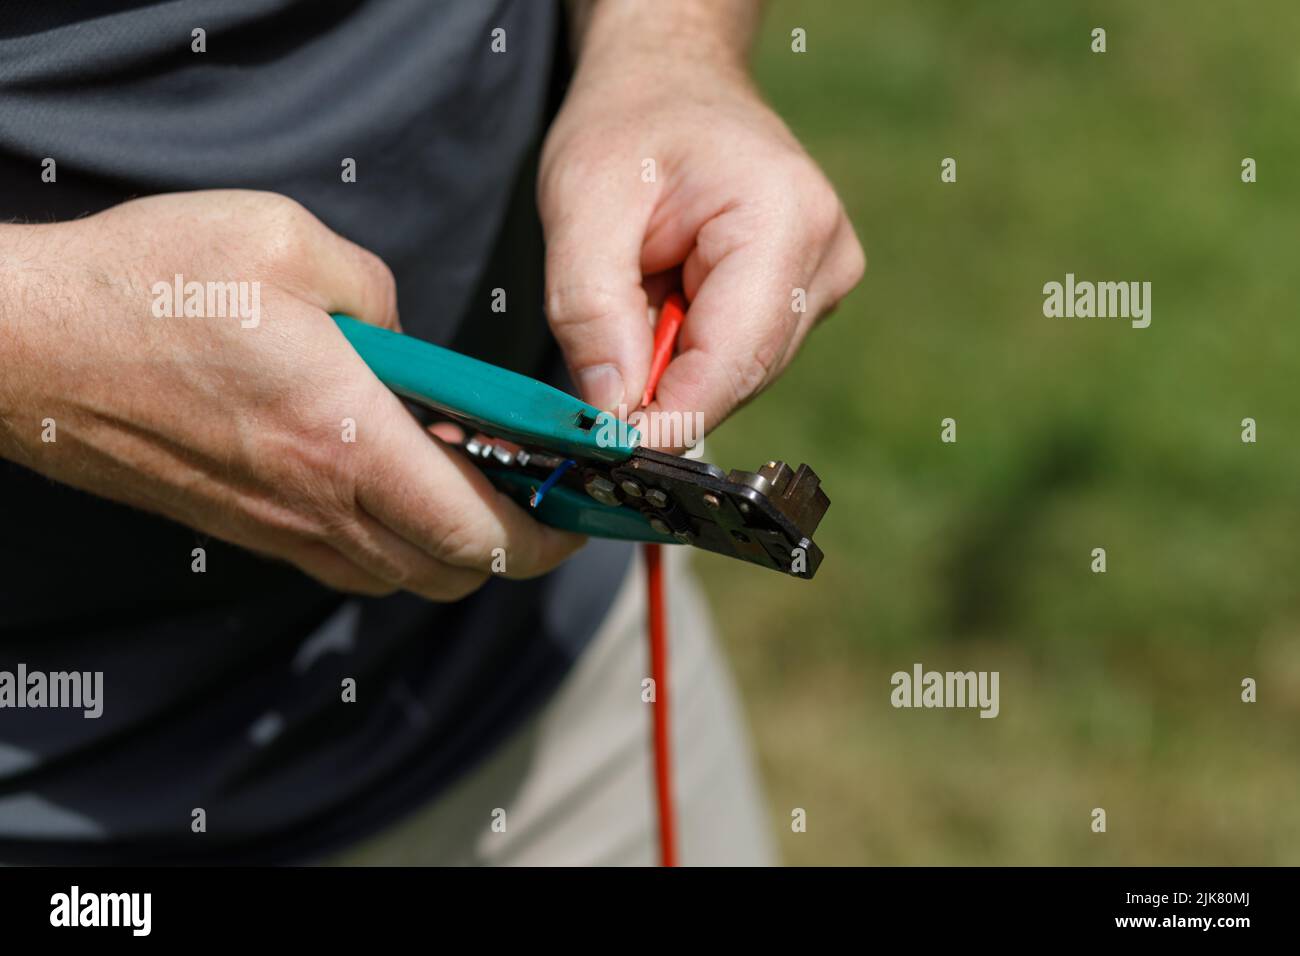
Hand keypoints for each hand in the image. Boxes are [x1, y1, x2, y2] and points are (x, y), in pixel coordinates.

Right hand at [0, 191, 582, 599]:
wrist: (23, 345)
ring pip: (395, 576)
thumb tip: (406, 340)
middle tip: (534, 499)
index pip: (475, 531)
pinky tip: (386, 482)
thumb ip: (378, 294)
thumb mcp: (286, 240)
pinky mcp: (241, 528)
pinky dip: (388, 542)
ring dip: (449, 547)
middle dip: (509, 550)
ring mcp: (275, 527)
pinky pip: (340, 562)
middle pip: (447, 574)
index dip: (542, 537)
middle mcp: (315, 503)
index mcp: (343, 437)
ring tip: (468, 487)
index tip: (575, 516)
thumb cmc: (147, 284)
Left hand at [539, 20, 864, 429]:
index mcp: (785, 220)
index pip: (732, 362)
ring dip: (671, 366)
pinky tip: (664, 299)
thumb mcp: (581, 202)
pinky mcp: (806, 298)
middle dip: (660, 390)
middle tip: (594, 363)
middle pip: (736, 378)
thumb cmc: (628, 123)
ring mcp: (825, 281)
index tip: (602, 447)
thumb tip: (613, 416)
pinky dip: (686, 352)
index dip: (665, 418)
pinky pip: (738, 359)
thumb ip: (591, 312)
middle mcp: (826, 258)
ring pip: (735, 377)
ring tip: (637, 295)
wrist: (672, 79)